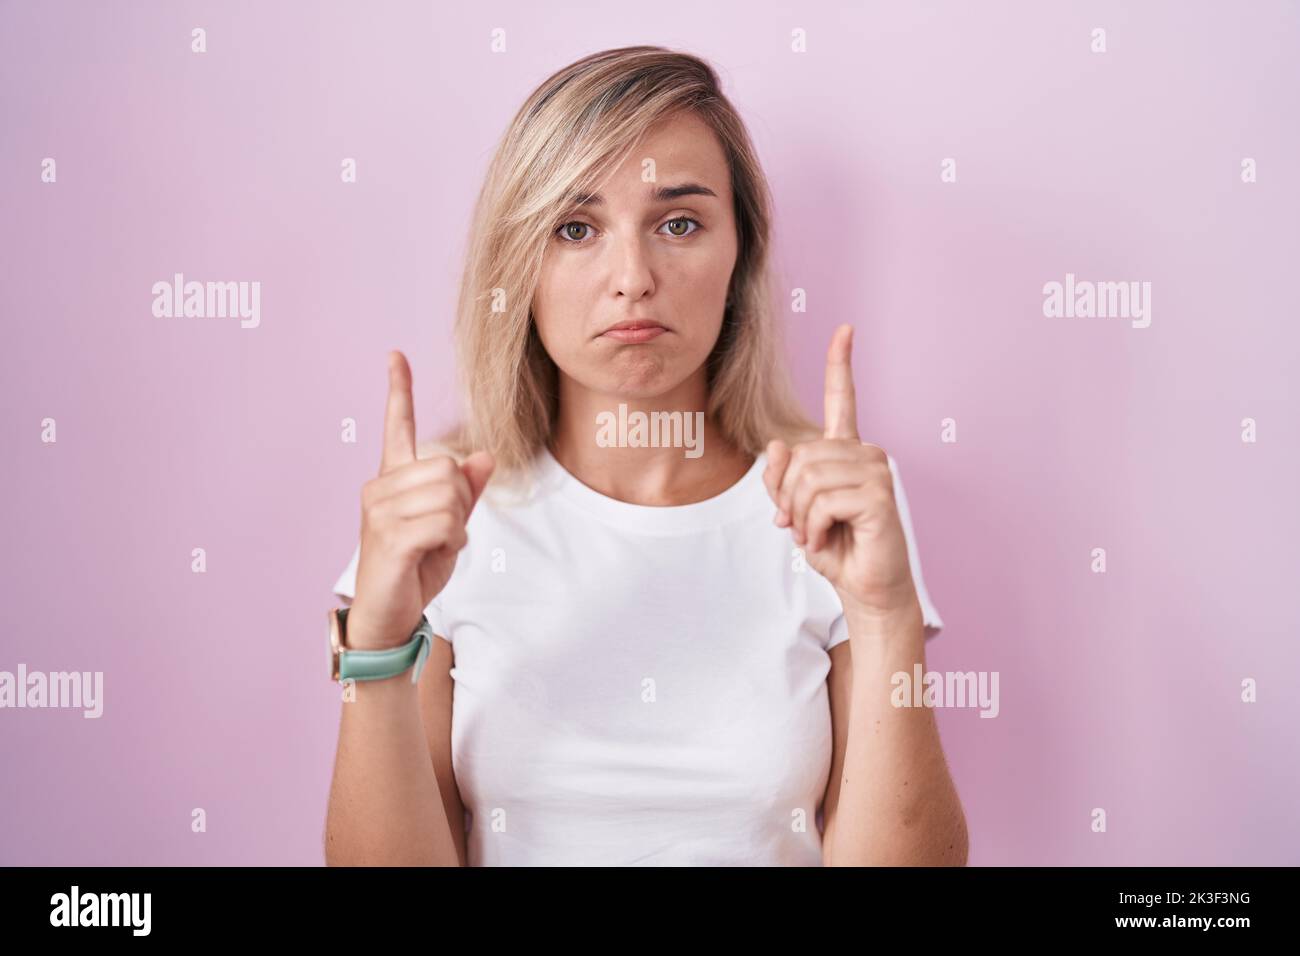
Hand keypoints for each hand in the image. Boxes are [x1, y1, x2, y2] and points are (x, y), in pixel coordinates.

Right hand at [347, 351, 493, 648]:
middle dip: (462, 502)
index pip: (397, 426)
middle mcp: (380, 487)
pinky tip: (431, 556)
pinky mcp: (389, 536)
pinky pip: (445, 522)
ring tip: (434, 546)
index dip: (399, 390)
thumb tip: (484, 456)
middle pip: (449, 467)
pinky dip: (451, 542)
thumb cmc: (415, 569)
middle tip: (444, 533)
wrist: (389, 614)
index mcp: (392, 480)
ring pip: (450, 495)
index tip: (396, 355)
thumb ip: (464, 492)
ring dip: (457, 526)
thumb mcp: (448, 527)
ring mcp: (380, 511)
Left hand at [762, 324, 916, 618]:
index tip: (846, 329)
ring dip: (799, 515)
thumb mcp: (795, 511)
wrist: (866, 587)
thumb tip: (777, 446)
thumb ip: (781, 479)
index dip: (841, 364)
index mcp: (846, 452)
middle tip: (800, 527)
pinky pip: (822, 501)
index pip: (844, 400)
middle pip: (801, 456)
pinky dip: (813, 527)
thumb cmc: (836, 547)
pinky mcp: (879, 496)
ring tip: (813, 535)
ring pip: (808, 477)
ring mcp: (876, 472)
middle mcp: (866, 453)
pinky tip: (826, 541)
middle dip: (788, 497)